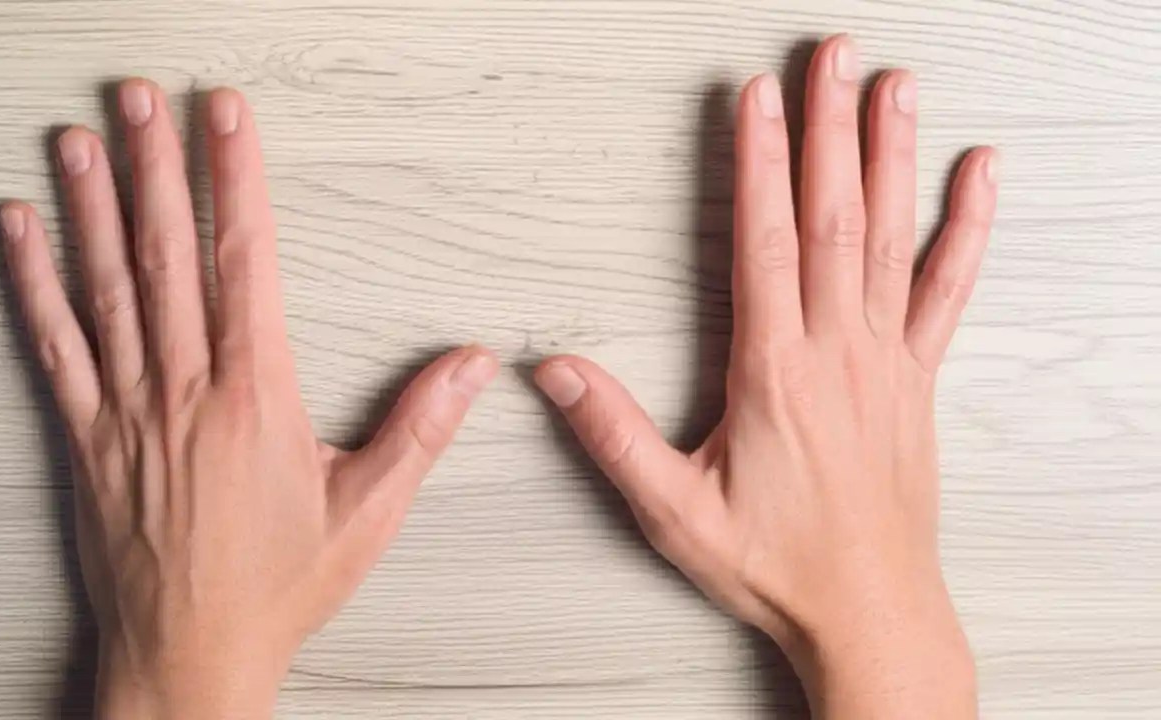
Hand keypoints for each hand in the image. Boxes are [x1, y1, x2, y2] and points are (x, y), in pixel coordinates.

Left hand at [0, 80, 496, 719]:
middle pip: (167, 255)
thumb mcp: (368, 514)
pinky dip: (33, 282)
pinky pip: (54, 345)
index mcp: (254, 397)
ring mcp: (127, 409)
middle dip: (156, 166)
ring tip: (80, 138)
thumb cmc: (277, 587)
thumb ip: (419, 429)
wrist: (186, 654)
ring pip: (107, 288)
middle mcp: (184, 390)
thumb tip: (473, 365)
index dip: (236, 181)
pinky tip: (20, 229)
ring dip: (92, 205)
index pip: (244, 264)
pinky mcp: (86, 435)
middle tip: (142, 97)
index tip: (227, 120)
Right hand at [535, 35, 995, 717]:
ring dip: (891, 156)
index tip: (758, 99)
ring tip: (892, 87)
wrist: (869, 609)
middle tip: (829, 59)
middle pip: (834, 218)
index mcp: (775, 372)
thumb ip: (615, 437)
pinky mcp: (917, 378)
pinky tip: (978, 179)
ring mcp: (887, 360)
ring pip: (892, 238)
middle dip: (827, 129)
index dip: (760, 164)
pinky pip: (949, 290)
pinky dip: (966, 229)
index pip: (768, 244)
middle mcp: (838, 351)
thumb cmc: (774, 563)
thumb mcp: (674, 511)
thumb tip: (558, 373)